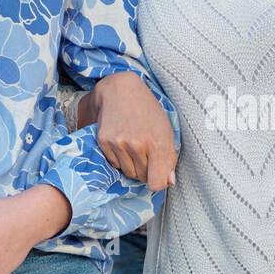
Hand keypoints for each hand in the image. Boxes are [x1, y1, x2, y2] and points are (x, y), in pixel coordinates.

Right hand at [92, 71, 176, 190]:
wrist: (121, 90)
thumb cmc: (148, 110)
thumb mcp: (166, 130)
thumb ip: (169, 158)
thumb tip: (169, 182)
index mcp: (157, 143)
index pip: (156, 183)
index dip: (158, 182)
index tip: (158, 175)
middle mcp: (137, 145)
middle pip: (142, 178)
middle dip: (146, 170)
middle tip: (146, 154)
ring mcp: (119, 143)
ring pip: (128, 172)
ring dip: (132, 165)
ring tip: (135, 148)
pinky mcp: (104, 141)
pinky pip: (114, 163)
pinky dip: (119, 158)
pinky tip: (123, 143)